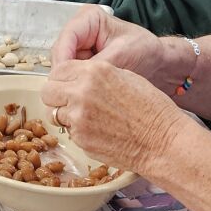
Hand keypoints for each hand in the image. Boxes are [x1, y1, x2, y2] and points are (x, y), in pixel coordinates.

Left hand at [42, 61, 182, 175]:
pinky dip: (78, 131)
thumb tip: (79, 76)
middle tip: (68, 101)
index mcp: (95, 71)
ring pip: (54, 113)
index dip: (63, 77)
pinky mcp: (80, 138)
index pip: (60, 69)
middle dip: (56, 95)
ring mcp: (79, 116)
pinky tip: (97, 131)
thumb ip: (98, 74)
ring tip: (86, 117)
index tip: (67, 84)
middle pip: (48, 90)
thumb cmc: (152, 109)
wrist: (162, 141)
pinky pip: (68, 132)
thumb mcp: (126, 76)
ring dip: (65, 115)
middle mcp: (82, 91)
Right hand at [51, 10, 190, 92]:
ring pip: (63, 69)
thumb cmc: (146, 51)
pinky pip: (72, 77)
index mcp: (89, 18)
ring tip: (77, 100)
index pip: (65, 39)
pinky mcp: (82, 64)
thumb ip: (98, 65)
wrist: (158, 64)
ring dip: (70, 84)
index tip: (64, 81)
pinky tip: (83, 99)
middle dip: (65, 76)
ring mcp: (80, 48)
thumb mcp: (123, 55)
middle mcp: (80, 31)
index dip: (63, 62)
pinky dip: (76, 88)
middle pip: (60, 55)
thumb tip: (77, 79)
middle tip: (68, 96)